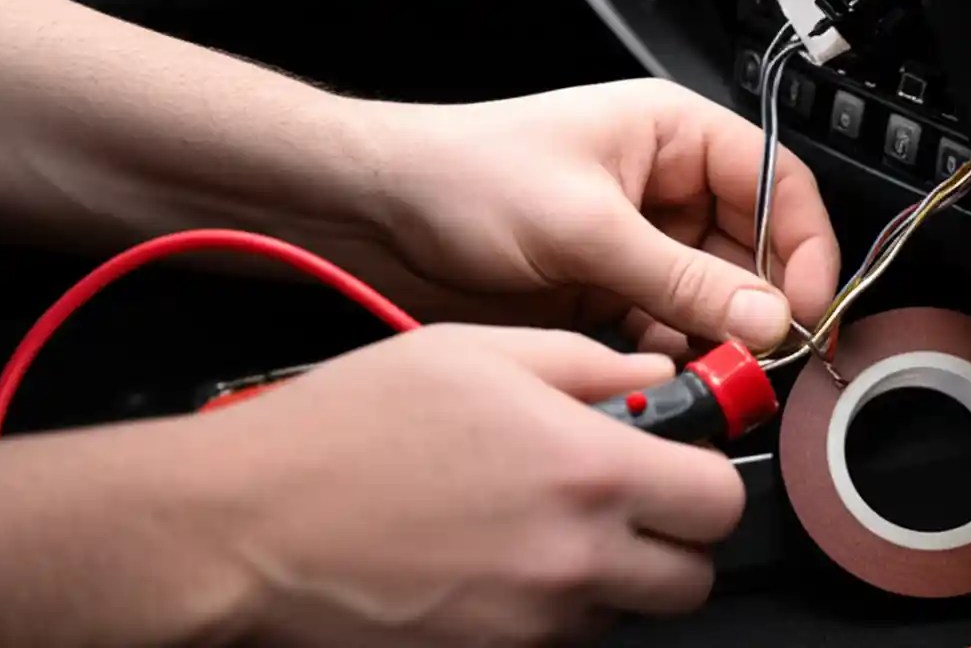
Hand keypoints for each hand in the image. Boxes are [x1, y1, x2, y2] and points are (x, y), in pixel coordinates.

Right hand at [201, 324, 743, 646]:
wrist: (251, 522)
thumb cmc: (351, 425)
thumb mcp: (474, 352)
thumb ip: (583, 362)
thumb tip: (650, 377)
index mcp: (586, 470)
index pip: (719, 502)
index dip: (703, 479)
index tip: (673, 465)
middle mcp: (574, 560)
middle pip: (690, 579)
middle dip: (668, 540)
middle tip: (615, 502)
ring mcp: (533, 624)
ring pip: (622, 613)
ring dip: (603, 576)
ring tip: (531, 525)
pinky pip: (556, 640)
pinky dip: (545, 609)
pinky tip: (489, 561)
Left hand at [342, 78, 839, 357]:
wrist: (377, 215)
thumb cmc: (463, 174)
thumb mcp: (582, 225)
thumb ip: (679, 277)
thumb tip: (765, 316)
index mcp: (670, 137)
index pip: (777, 183)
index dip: (805, 244)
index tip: (806, 306)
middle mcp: (661, 189)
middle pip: (752, 249)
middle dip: (760, 304)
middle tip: (761, 356)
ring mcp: (633, 244)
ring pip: (710, 297)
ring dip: (715, 336)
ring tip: (712, 369)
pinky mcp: (603, 291)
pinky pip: (663, 326)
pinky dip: (670, 352)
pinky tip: (660, 368)